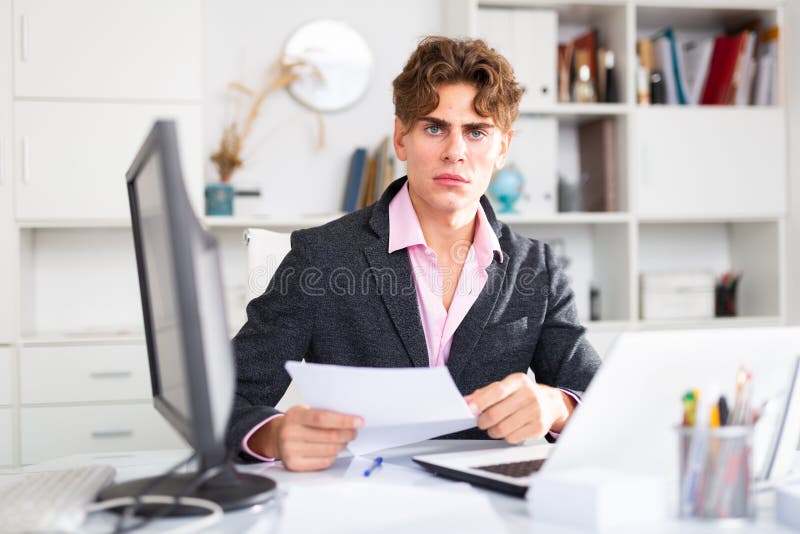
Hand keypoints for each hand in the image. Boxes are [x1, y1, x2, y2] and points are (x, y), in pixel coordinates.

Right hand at [248, 405, 362, 470]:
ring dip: (342, 445)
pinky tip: (334, 449)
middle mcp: (290, 434)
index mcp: (294, 416)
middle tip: (354, 431)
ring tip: (345, 440)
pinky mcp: (294, 465)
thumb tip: (350, 419)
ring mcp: (290, 451)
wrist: (275, 437)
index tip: (359, 421)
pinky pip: (323, 462)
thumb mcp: (303, 411)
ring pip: (328, 450)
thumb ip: (322, 413)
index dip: (343, 420)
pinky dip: (333, 456)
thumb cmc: (296, 423)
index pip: (322, 418)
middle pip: (328, 436)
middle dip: (347, 434)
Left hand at [463, 373, 573, 443]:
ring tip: (493, 427)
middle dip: (483, 421)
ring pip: (503, 428)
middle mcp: (529, 395)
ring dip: (492, 431)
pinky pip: (512, 438)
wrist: (549, 403)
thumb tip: (466, 401)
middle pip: (497, 413)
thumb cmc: (521, 395)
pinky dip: (505, 436)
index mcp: (518, 381)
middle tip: (481, 422)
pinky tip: (508, 430)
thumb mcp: (506, 387)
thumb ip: (485, 393)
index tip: (468, 409)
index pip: (497, 391)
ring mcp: (536, 412)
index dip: (481, 401)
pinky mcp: (538, 428)